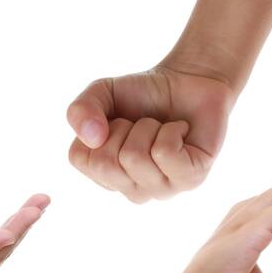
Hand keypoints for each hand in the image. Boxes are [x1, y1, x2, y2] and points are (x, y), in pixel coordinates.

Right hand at [66, 65, 234, 200]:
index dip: (97, 128)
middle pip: (107, 164)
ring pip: (135, 158)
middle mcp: (134, 191)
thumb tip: (91, 137)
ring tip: (162, 128)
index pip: (80, 158)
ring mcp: (163, 190)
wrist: (187, 81)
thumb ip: (80, 110)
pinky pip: (164, 154)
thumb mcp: (102, 94)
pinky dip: (171, 130)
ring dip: (148, 127)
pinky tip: (181, 132)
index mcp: (108, 177)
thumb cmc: (143, 95)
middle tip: (142, 125)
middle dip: (123, 129)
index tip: (118, 122)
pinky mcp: (191, 180)